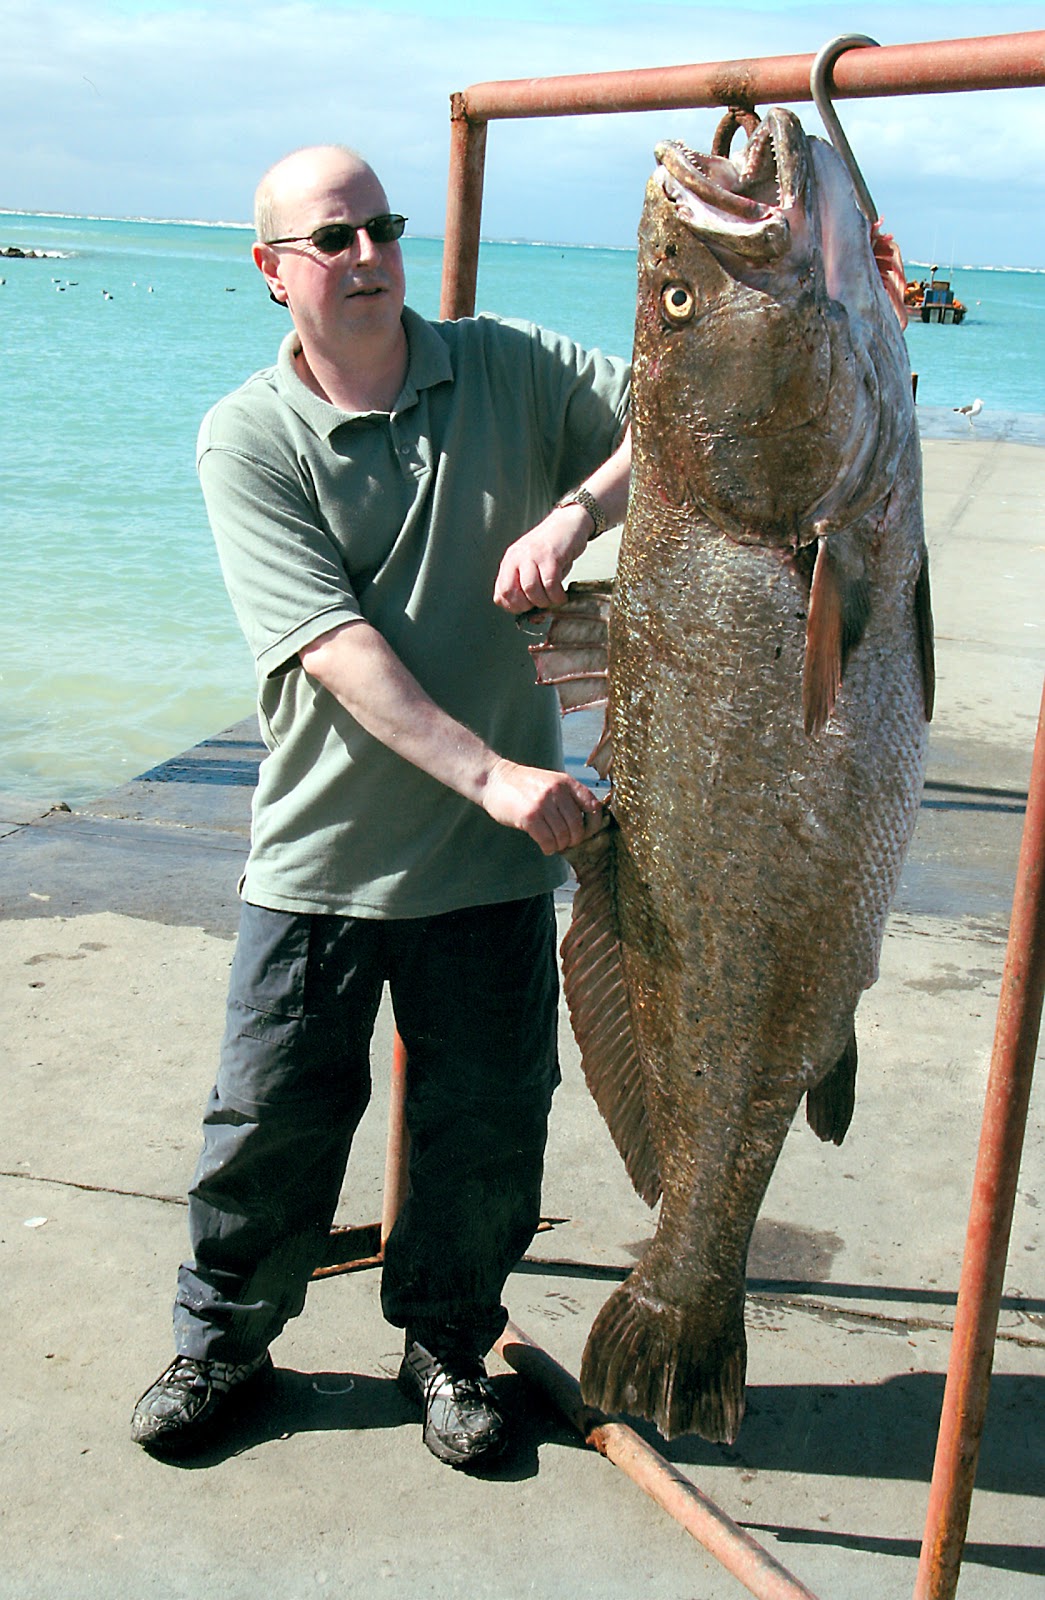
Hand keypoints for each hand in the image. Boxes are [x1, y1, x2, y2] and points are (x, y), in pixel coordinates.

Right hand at [481, 758, 606, 854]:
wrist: (494, 780)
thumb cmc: (523, 784)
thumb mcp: (550, 781)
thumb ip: (568, 795)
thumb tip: (586, 821)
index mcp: (566, 782)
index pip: (593, 806)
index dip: (594, 824)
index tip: (587, 832)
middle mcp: (557, 791)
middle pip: (577, 825)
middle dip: (574, 839)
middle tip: (567, 842)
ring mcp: (543, 804)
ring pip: (563, 836)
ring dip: (560, 845)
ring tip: (555, 845)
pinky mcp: (529, 817)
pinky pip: (547, 841)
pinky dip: (549, 848)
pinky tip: (546, 848)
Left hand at [493, 504, 591, 614]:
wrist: (568, 523)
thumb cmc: (552, 549)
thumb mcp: (533, 566)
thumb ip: (528, 587)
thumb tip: (532, 616)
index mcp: (509, 562)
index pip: (500, 594)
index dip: (514, 608)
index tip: (528, 609)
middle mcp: (517, 558)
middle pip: (512, 594)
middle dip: (528, 607)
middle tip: (541, 605)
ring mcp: (533, 556)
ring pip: (531, 590)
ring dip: (544, 602)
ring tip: (553, 599)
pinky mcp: (551, 556)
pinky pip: (551, 584)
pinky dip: (557, 596)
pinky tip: (562, 595)